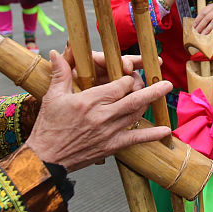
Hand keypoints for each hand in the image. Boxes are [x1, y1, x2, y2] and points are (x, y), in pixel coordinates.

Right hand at [25, 51, 171, 169]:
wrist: (47, 159)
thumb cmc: (48, 127)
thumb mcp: (52, 97)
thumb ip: (60, 73)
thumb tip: (56, 53)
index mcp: (88, 100)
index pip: (119, 85)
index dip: (128, 78)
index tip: (131, 74)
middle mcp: (102, 115)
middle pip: (133, 97)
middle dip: (151, 88)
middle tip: (164, 82)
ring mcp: (108, 132)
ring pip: (136, 114)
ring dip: (151, 103)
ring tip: (163, 94)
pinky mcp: (111, 146)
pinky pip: (136, 139)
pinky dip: (152, 135)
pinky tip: (166, 130)